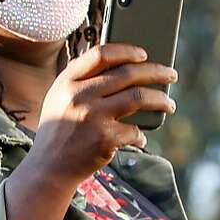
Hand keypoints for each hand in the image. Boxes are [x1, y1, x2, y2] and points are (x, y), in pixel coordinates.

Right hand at [22, 44, 177, 184]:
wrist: (48, 168)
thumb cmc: (59, 130)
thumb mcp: (60, 98)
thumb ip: (82, 80)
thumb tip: (123, 65)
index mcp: (67, 80)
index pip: (101, 54)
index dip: (127, 51)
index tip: (144, 54)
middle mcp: (79, 95)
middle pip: (128, 73)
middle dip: (156, 72)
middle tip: (171, 75)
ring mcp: (93, 117)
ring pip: (139, 97)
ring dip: (161, 99)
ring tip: (169, 104)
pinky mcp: (104, 139)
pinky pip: (134, 130)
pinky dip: (140, 135)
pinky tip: (139, 138)